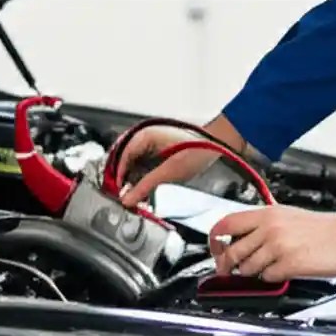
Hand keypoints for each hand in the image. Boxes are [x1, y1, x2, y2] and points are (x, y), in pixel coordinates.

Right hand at [115, 116, 245, 206]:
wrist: (218, 143)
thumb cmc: (199, 148)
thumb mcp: (169, 171)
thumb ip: (146, 186)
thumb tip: (127, 199)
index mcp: (143, 135)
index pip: (120, 158)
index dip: (117, 178)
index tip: (117, 194)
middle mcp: (145, 136)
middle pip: (124, 161)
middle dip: (125, 181)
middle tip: (126, 197)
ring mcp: (151, 142)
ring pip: (134, 164)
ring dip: (134, 180)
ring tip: (136, 196)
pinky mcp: (159, 150)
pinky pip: (144, 164)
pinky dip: (143, 177)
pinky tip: (145, 189)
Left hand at [209, 205, 335, 280]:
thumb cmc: (324, 227)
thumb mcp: (288, 215)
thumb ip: (264, 223)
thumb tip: (243, 237)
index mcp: (268, 213)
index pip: (227, 223)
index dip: (215, 239)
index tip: (216, 249)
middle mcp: (270, 228)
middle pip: (232, 250)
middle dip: (228, 265)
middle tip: (229, 270)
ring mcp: (278, 247)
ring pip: (247, 267)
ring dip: (252, 272)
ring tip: (266, 268)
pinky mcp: (289, 264)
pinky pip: (267, 277)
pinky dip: (271, 278)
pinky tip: (282, 271)